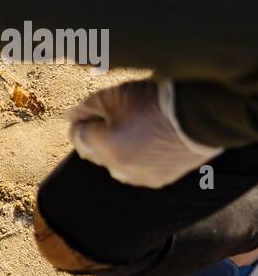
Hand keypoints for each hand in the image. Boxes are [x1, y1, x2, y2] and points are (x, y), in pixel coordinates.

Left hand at [68, 80, 220, 187]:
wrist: (205, 114)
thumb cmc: (158, 101)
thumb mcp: (116, 94)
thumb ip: (87, 107)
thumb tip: (69, 117)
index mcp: (106, 145)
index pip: (76, 136)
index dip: (81, 120)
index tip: (91, 110)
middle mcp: (119, 167)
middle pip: (93, 152)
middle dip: (97, 135)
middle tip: (116, 115)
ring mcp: (138, 177)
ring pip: (114, 164)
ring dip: (116, 148)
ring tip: (135, 127)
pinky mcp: (158, 180)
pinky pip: (136, 170)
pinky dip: (136, 158)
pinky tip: (149, 141)